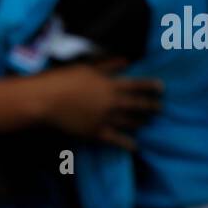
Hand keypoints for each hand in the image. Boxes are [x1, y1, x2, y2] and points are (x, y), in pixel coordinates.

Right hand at [36, 57, 161, 148]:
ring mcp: (105, 119)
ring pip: (130, 122)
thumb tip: (126, 61)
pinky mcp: (96, 133)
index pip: (138, 85)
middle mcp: (112, 102)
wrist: (45, 100)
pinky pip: (116, 140)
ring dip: (141, 123)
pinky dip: (127, 143)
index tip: (162, 88)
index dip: (152, 86)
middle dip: (152, 107)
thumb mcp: (86, 67)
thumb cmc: (62, 80)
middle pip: (138, 105)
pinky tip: (135, 146)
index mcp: (111, 84)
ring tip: (147, 123)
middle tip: (160, 109)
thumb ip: (108, 65)